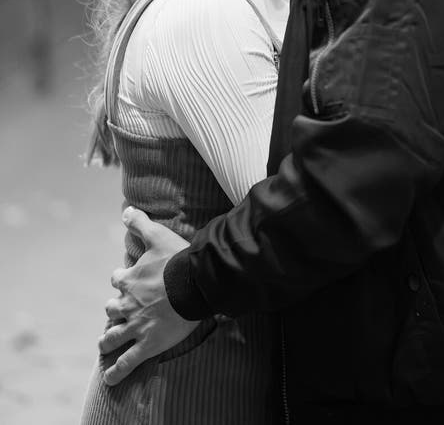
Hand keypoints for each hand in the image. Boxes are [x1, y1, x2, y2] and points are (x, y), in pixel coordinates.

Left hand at [99, 207, 200, 385]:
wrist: (195, 283)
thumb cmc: (177, 259)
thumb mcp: (157, 235)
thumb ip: (140, 222)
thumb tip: (126, 210)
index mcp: (130, 280)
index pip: (118, 280)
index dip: (121, 280)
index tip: (125, 280)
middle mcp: (128, 304)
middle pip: (112, 309)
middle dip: (114, 311)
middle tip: (118, 313)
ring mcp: (136, 326)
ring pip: (113, 336)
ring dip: (108, 340)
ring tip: (105, 343)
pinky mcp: (147, 344)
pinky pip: (126, 362)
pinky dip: (116, 372)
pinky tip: (110, 379)